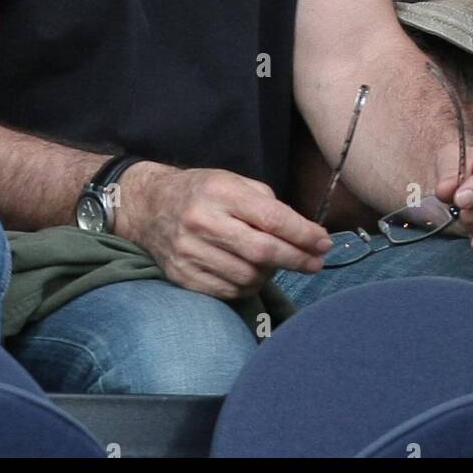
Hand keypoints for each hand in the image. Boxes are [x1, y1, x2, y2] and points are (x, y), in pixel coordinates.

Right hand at [116, 162, 331, 299]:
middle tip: (316, 262)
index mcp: (220, 192)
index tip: (324, 242)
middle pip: (262, 251)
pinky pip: (228, 291)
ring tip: (275, 263)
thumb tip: (303, 233)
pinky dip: (247, 286)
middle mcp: (202, 222)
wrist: (148, 206)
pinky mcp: (182, 276)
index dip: (303, 233)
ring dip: (271, 274)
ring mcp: (189, 252)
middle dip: (297, 259)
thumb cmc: (201, 191)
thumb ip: (266, 203)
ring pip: (247, 276)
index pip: (271, 218)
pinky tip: (251, 273)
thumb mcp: (232, 181)